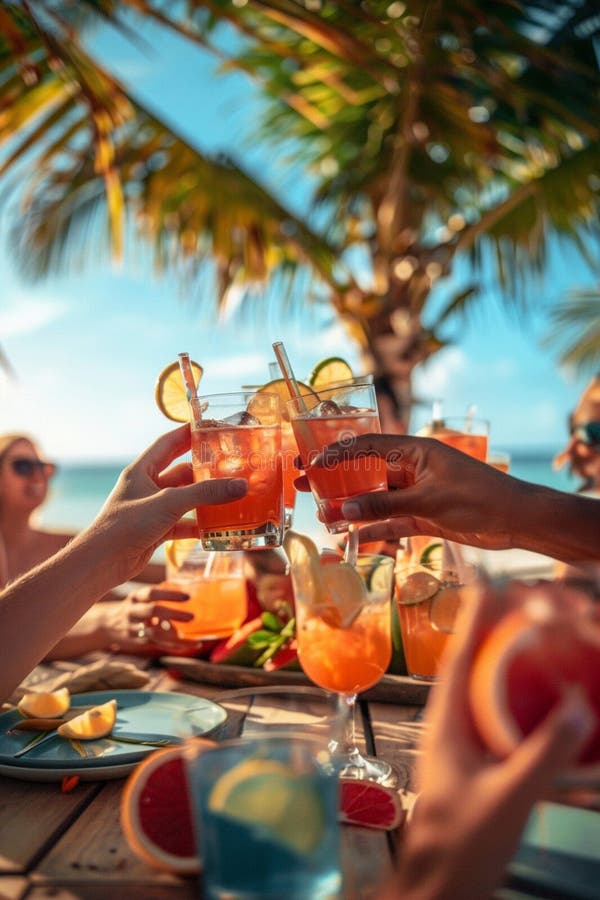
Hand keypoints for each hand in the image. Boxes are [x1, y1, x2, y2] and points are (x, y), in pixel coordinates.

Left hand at [76, 425, 246, 584]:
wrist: (102, 563)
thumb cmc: (126, 525)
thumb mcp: (168, 503)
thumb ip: (205, 493)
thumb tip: (240, 485)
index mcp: (142, 470)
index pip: (168, 442)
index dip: (189, 433)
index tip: (211, 427)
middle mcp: (146, 487)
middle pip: (181, 472)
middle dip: (203, 470)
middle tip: (229, 465)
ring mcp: (152, 509)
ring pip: (184, 499)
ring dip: (204, 499)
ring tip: (230, 495)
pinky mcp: (156, 530)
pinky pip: (183, 522)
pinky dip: (199, 524)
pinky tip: (216, 527)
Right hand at [105, 585, 194, 652]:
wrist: (107, 625)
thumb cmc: (134, 608)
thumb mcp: (141, 599)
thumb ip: (159, 602)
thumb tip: (186, 607)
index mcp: (136, 597)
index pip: (152, 593)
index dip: (170, 595)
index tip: (188, 597)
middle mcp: (133, 611)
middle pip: (153, 611)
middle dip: (174, 614)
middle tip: (193, 617)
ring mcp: (133, 628)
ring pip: (156, 634)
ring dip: (177, 639)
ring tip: (196, 643)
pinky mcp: (136, 642)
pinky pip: (157, 644)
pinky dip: (173, 646)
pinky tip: (188, 646)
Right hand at [298, 434, 518, 549]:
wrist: (517, 521)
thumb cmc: (478, 498)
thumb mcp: (428, 500)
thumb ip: (384, 504)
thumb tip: (344, 507)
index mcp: (415, 451)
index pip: (368, 446)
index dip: (339, 453)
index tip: (313, 461)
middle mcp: (413, 469)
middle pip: (367, 472)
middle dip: (337, 480)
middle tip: (305, 484)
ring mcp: (418, 494)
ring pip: (376, 500)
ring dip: (351, 508)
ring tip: (321, 515)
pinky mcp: (426, 517)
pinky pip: (392, 521)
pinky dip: (373, 528)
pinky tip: (350, 536)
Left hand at [388, 584, 593, 899]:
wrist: (441, 887)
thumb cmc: (460, 845)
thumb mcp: (506, 799)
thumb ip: (541, 758)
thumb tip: (577, 711)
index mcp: (446, 723)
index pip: (460, 657)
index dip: (474, 619)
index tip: (490, 585)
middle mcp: (451, 725)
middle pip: (473, 665)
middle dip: (495, 632)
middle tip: (523, 605)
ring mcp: (464, 744)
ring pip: (485, 690)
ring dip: (507, 662)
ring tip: (532, 637)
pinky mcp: (479, 762)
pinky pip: (500, 718)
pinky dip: (520, 700)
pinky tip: (544, 701)